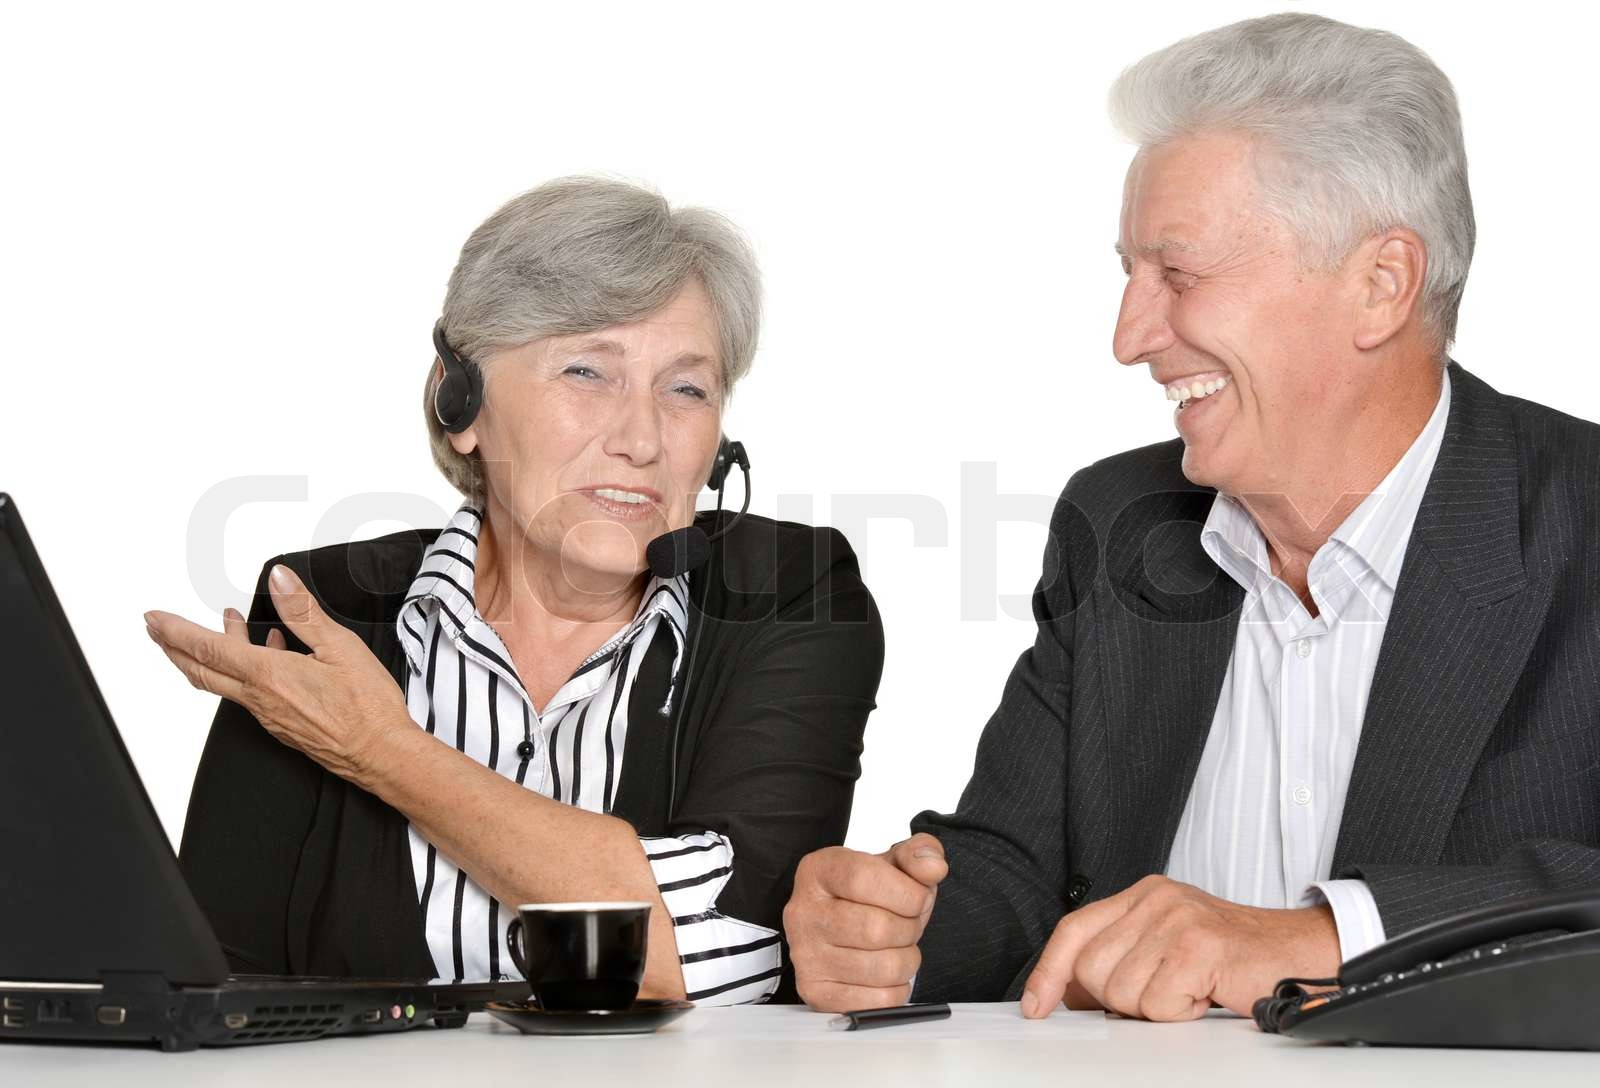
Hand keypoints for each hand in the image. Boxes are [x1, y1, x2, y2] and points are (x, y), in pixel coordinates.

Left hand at [144, 563, 410, 782]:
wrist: (380, 753)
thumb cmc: (367, 707)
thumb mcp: (340, 647)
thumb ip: (303, 612)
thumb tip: (279, 581)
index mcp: (268, 675)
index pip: (207, 648)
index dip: (175, 631)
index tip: (153, 619)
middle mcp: (259, 699)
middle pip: (201, 672)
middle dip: (173, 648)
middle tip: (157, 630)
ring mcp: (268, 715)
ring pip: (224, 683)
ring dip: (212, 656)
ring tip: (224, 631)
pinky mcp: (281, 726)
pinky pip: (248, 694)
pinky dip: (243, 671)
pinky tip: (269, 656)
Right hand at [783, 833, 947, 1011]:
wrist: (842, 921)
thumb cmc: (869, 893)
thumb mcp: (894, 862)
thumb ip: (920, 853)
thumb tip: (933, 867)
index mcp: (818, 870)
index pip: (864, 878)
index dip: (906, 892)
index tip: (919, 897)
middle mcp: (802, 912)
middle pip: (876, 929)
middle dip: (911, 928)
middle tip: (910, 924)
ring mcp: (805, 955)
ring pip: (883, 968)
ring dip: (908, 960)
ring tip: (899, 947)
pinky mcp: (815, 992)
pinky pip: (877, 1001)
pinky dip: (896, 990)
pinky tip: (887, 973)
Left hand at [1022, 875, 1338, 1021]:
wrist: (1304, 955)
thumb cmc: (1236, 960)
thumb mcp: (1167, 948)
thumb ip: (1120, 959)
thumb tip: (1067, 994)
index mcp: (1143, 895)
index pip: (1074, 930)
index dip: (1049, 971)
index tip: (1037, 1005)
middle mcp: (1156, 898)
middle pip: (1091, 968)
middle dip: (1121, 999)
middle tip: (1167, 993)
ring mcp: (1177, 918)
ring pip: (1121, 991)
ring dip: (1156, 1008)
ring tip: (1191, 992)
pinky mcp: (1198, 945)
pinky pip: (1157, 1003)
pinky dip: (1181, 1013)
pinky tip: (1206, 996)